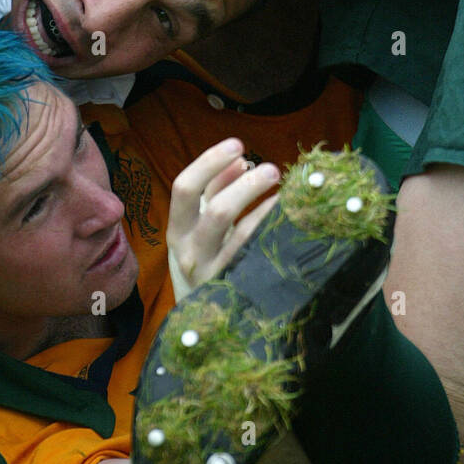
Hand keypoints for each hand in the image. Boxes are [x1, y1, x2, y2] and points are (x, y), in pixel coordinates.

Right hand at [167, 138, 278, 298]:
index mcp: (177, 229)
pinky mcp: (235, 287)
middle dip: (246, 185)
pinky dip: (273, 225)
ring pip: (241, 233)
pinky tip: (286, 212)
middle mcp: (190, 252)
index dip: (210, 162)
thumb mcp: (199, 223)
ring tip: (283, 186)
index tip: (237, 144)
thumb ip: (215, 190)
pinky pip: (258, 251)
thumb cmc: (205, 257)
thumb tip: (240, 158)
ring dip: (266, 207)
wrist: (199, 320)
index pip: (185, 188)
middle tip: (271, 168)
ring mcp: (213, 273)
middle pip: (216, 211)